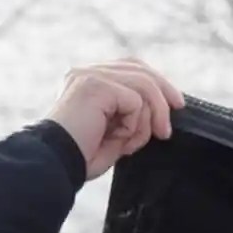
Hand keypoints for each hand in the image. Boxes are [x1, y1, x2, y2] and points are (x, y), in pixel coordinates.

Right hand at [45, 59, 185, 179]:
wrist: (57, 164)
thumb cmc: (82, 155)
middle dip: (164, 94)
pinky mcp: (96, 85)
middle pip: (140, 69)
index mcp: (89, 80)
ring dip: (151, 116)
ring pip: (143, 85)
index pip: (132, 69)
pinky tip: (120, 140)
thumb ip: (133, 114)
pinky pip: (135, 101)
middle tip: (169, 125)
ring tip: (138, 141)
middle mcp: (87, 72)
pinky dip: (135, 125)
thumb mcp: (115, 131)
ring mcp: (90, 75)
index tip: (175, 106)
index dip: (158, 84)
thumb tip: (162, 111)